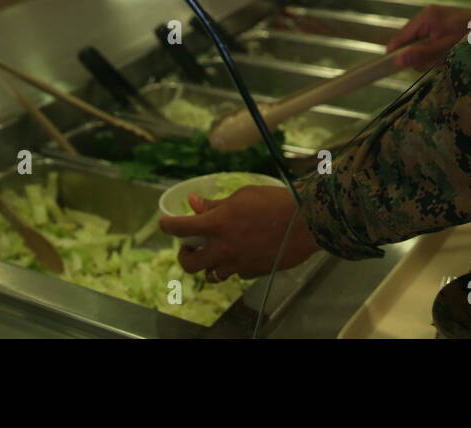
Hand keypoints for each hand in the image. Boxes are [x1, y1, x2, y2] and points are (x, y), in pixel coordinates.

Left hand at [157, 186, 319, 280]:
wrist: (306, 222)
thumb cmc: (275, 201)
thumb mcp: (242, 195)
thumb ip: (215, 204)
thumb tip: (193, 203)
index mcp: (217, 224)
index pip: (180, 228)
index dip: (167, 225)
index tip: (164, 223)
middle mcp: (223, 248)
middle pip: (189, 263)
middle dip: (184, 255)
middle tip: (190, 247)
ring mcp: (238, 264)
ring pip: (212, 274)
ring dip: (209, 264)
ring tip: (215, 253)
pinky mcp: (253, 272)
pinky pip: (236, 273)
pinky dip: (234, 266)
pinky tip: (242, 253)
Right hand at [387, 4, 470, 70]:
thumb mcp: (446, 49)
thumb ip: (422, 54)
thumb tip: (396, 61)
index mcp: (425, 17)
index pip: (400, 38)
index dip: (395, 54)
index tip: (395, 70)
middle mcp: (427, 14)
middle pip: (408, 40)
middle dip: (418, 55)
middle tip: (434, 63)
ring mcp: (434, 16)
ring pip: (419, 41)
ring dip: (428, 54)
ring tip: (445, 57)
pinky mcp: (442, 21)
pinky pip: (428, 38)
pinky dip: (434, 48)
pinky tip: (447, 52)